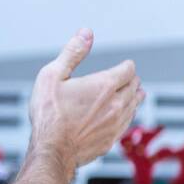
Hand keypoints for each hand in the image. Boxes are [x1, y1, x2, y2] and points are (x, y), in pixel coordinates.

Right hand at [28, 29, 143, 172]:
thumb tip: (86, 33)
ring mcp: (116, 124)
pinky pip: (127, 124)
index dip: (125, 65)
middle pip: (135, 87)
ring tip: (133, 94)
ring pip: (135, 106)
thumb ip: (72, 53)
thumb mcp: (52, 76)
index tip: (123, 66)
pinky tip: (121, 116)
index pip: (128, 69)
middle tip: (127, 79)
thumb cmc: (48, 115)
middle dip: (131, 81)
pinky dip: (126, 116)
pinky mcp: (112, 140)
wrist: (51, 150)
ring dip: (133, 98)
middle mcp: (117, 104)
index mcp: (105, 85)